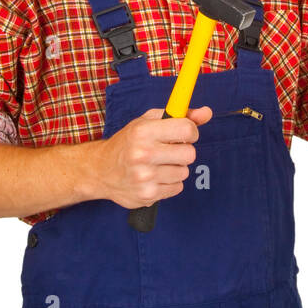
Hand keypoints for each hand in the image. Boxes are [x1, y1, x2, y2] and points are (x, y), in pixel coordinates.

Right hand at [93, 106, 212, 208]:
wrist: (101, 170)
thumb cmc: (128, 143)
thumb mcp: (148, 122)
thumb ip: (179, 115)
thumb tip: (206, 112)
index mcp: (143, 131)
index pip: (187, 129)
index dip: (191, 131)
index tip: (185, 134)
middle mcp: (143, 154)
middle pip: (189, 154)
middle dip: (183, 151)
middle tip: (169, 151)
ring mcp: (145, 177)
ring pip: (184, 172)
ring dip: (175, 168)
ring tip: (158, 165)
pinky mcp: (147, 195)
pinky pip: (177, 188)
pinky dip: (170, 183)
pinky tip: (155, 178)